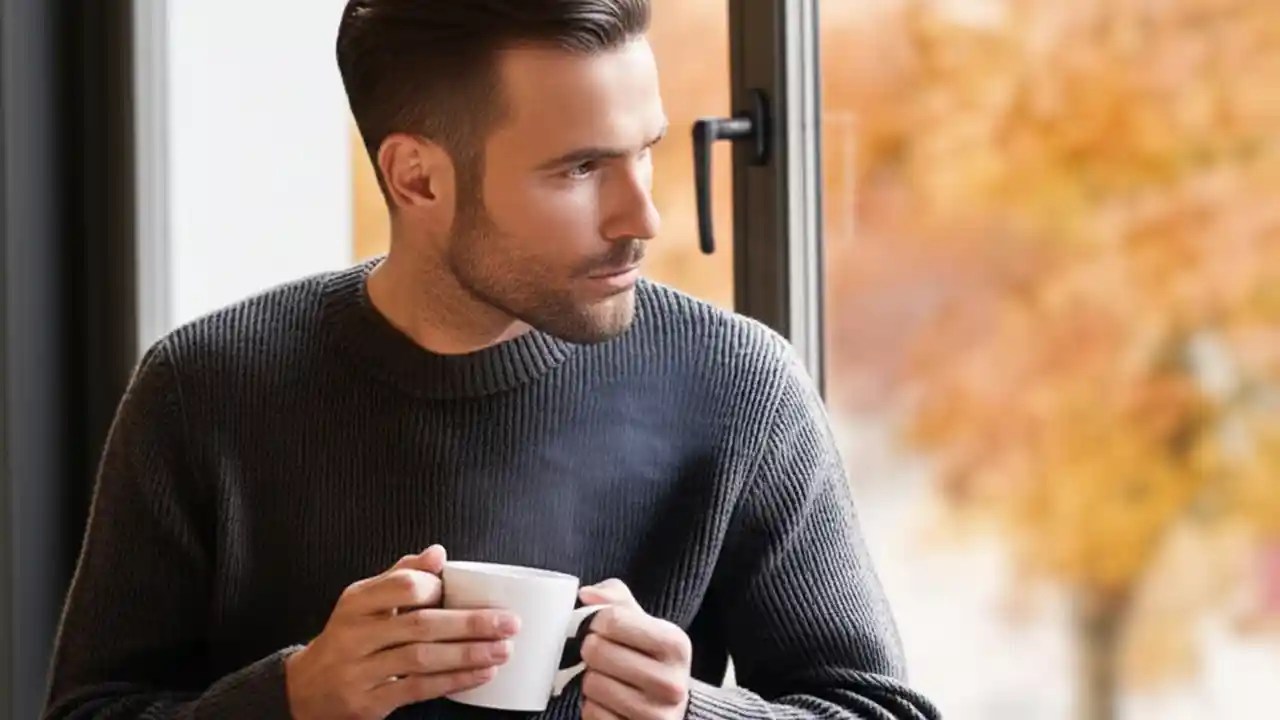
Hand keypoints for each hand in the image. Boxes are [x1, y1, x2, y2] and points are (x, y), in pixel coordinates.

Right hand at [285, 545, 520, 719]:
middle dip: (471, 624)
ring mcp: (360, 670)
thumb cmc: (349, 636)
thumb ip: (400, 575)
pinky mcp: (368, 701)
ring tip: (502, 650)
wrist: (308, 686)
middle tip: (509, 622)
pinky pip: (418, 689)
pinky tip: (481, 674)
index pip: (402, 586)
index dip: (438, 587)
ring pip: (422, 659)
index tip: (471, 591)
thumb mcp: (365, 601)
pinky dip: (454, 681)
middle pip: (420, 625)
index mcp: (357, 602)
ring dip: (469, 654)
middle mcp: (355, 634)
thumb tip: (438, 552)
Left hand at [577, 579, 690, 719]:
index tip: (601, 628)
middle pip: (597, 651)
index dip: (596, 621)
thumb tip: (586, 595)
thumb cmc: (652, 658)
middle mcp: (670, 682)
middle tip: (601, 655)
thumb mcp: (644, 623)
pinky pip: (591, 713)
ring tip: (608, 679)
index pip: (612, 619)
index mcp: (675, 644)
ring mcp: (655, 715)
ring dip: (592, 680)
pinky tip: (609, 702)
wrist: (673, 708)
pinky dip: (593, 706)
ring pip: (591, 684)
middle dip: (591, 651)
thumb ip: (616, 599)